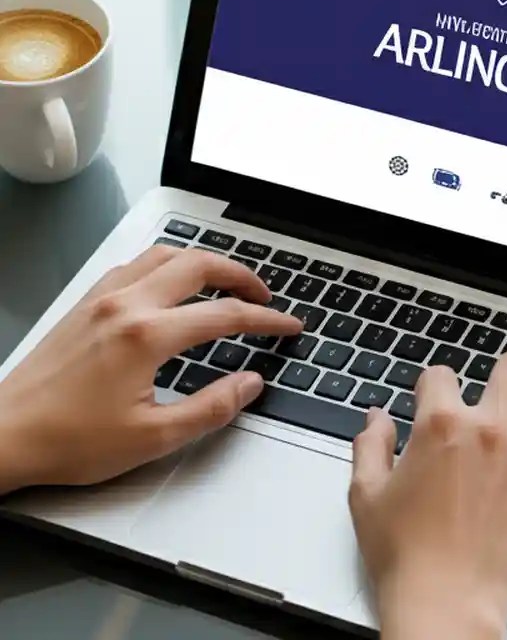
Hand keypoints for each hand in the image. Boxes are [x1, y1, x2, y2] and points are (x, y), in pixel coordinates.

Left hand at [0, 246, 302, 492]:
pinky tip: (172, 285)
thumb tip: (249, 385)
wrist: (4, 436)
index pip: (226, 315)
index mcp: (146, 336)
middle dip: (241, 275)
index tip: (287, 325)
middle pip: (198, 265)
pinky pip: (134, 265)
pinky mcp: (84, 306)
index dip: (267, 319)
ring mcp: (100, 301)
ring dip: (204, 263)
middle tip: (264, 296)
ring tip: (226, 282)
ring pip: (165, 255)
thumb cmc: (67, 441)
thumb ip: (211, 408)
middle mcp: (124, 306)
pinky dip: (166, 266)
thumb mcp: (154, 438)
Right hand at [349, 353, 506, 639]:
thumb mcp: (366, 496)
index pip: (442, 374)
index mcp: (440, 426)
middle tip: (503, 383)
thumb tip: (377, 419)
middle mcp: (488, 431)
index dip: (435, 383)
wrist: (446, 601)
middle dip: (504, 371)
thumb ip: (370, 447)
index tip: (436, 394)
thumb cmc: (405, 557)